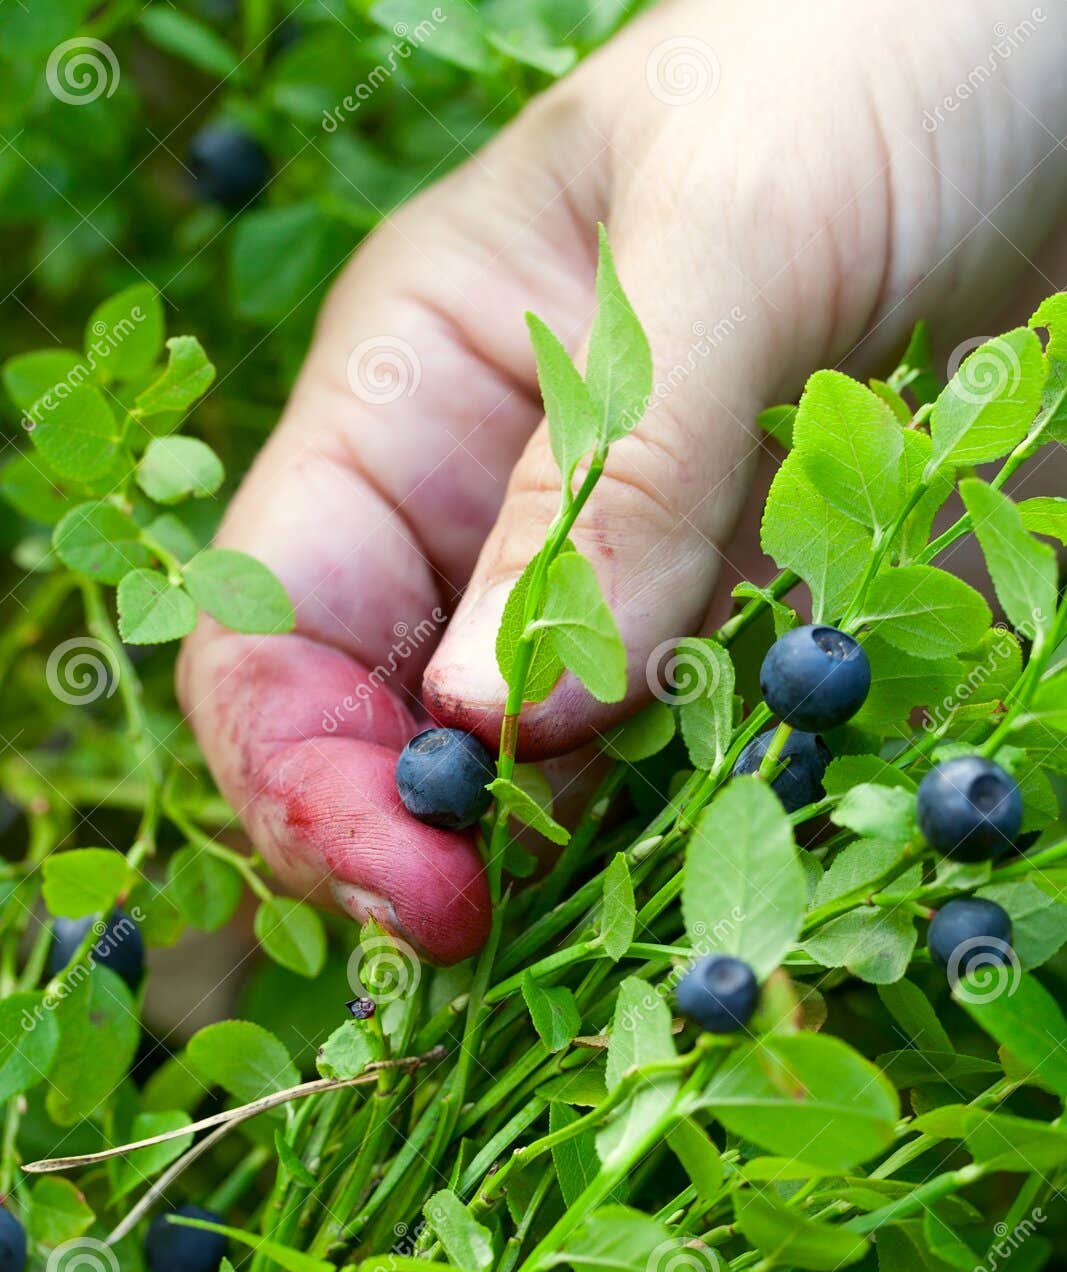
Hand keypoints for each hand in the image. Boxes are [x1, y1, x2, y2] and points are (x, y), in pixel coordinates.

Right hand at [178, 0, 1066, 962]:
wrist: (1053, 60)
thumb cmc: (864, 60)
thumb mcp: (730, 234)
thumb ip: (616, 473)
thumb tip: (497, 722)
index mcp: (413, 395)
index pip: (276, 623)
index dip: (303, 773)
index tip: (415, 882)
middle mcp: (493, 511)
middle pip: (378, 736)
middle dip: (412, 851)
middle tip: (496, 939)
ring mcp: (626, 582)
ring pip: (531, 784)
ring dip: (556, 874)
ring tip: (623, 922)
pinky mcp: (750, 629)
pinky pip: (687, 769)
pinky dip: (693, 839)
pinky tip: (734, 868)